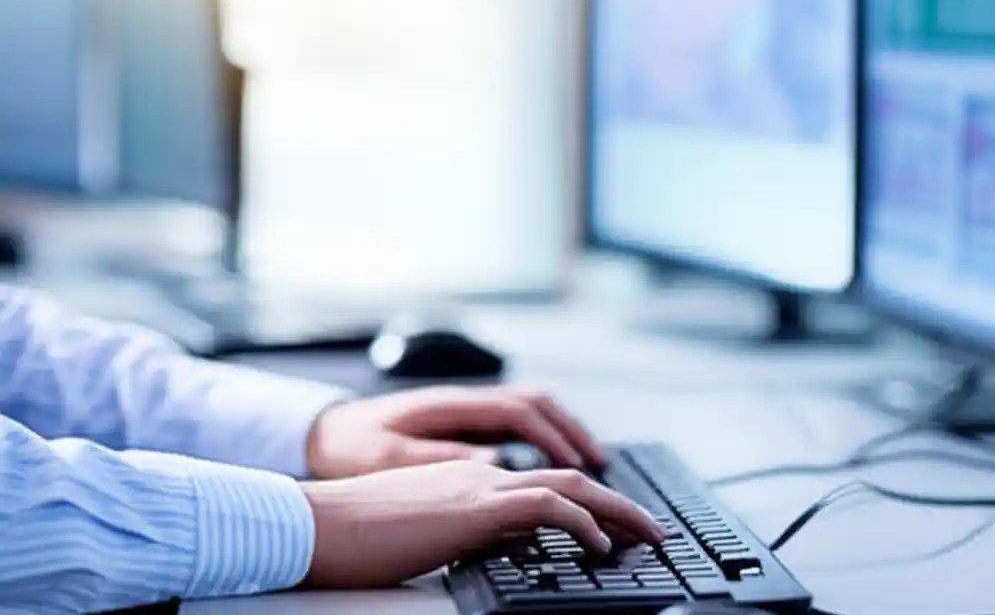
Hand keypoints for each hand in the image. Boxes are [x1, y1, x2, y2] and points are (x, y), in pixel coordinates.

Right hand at [302, 461, 665, 587]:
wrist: (314, 524)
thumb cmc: (354, 535)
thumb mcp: (423, 531)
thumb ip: (463, 530)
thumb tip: (498, 545)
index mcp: (469, 478)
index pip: (544, 483)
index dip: (588, 503)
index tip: (617, 526)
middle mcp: (481, 475)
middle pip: (568, 480)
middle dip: (619, 504)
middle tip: (652, 530)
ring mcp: (478, 487)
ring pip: (568, 487)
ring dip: (616, 510)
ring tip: (647, 535)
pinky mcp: (473, 508)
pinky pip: (545, 508)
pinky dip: (582, 523)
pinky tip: (602, 545)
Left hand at [306, 386, 608, 478]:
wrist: (319, 432)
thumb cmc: (348, 446)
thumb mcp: (389, 456)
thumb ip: (443, 456)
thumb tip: (498, 460)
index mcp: (451, 404)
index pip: (519, 411)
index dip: (554, 437)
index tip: (578, 465)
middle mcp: (464, 399)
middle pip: (536, 401)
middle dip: (573, 429)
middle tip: (600, 463)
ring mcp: (464, 408)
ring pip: (530, 407)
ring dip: (563, 429)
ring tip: (588, 460)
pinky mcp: (461, 421)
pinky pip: (516, 419)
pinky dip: (544, 434)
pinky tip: (550, 458)